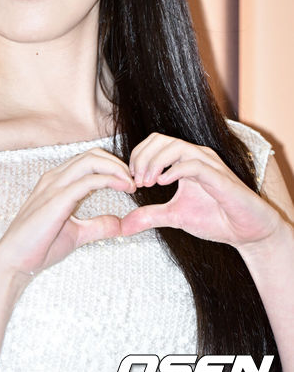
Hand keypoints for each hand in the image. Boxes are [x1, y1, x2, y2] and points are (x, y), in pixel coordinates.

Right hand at [0, 148, 135, 280]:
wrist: (14, 262)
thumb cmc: (38, 248)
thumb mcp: (75, 234)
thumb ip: (97, 226)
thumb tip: (120, 225)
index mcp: (56, 182)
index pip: (88, 160)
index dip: (112, 167)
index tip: (129, 183)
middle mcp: (54, 178)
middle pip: (92, 154)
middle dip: (117, 164)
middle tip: (134, 181)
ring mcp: (54, 186)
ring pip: (91, 161)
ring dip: (116, 169)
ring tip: (131, 184)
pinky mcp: (56, 199)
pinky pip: (88, 181)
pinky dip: (109, 180)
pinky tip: (122, 189)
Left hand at [120, 133, 282, 249]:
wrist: (248, 232)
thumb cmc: (216, 218)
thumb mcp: (174, 216)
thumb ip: (150, 216)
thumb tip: (124, 225)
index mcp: (185, 159)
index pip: (155, 142)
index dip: (138, 155)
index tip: (131, 178)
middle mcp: (197, 156)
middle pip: (161, 139)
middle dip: (142, 157)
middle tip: (137, 180)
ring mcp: (209, 164)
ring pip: (176, 147)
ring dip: (155, 162)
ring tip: (147, 183)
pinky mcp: (220, 178)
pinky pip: (194, 164)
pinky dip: (174, 170)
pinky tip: (162, 183)